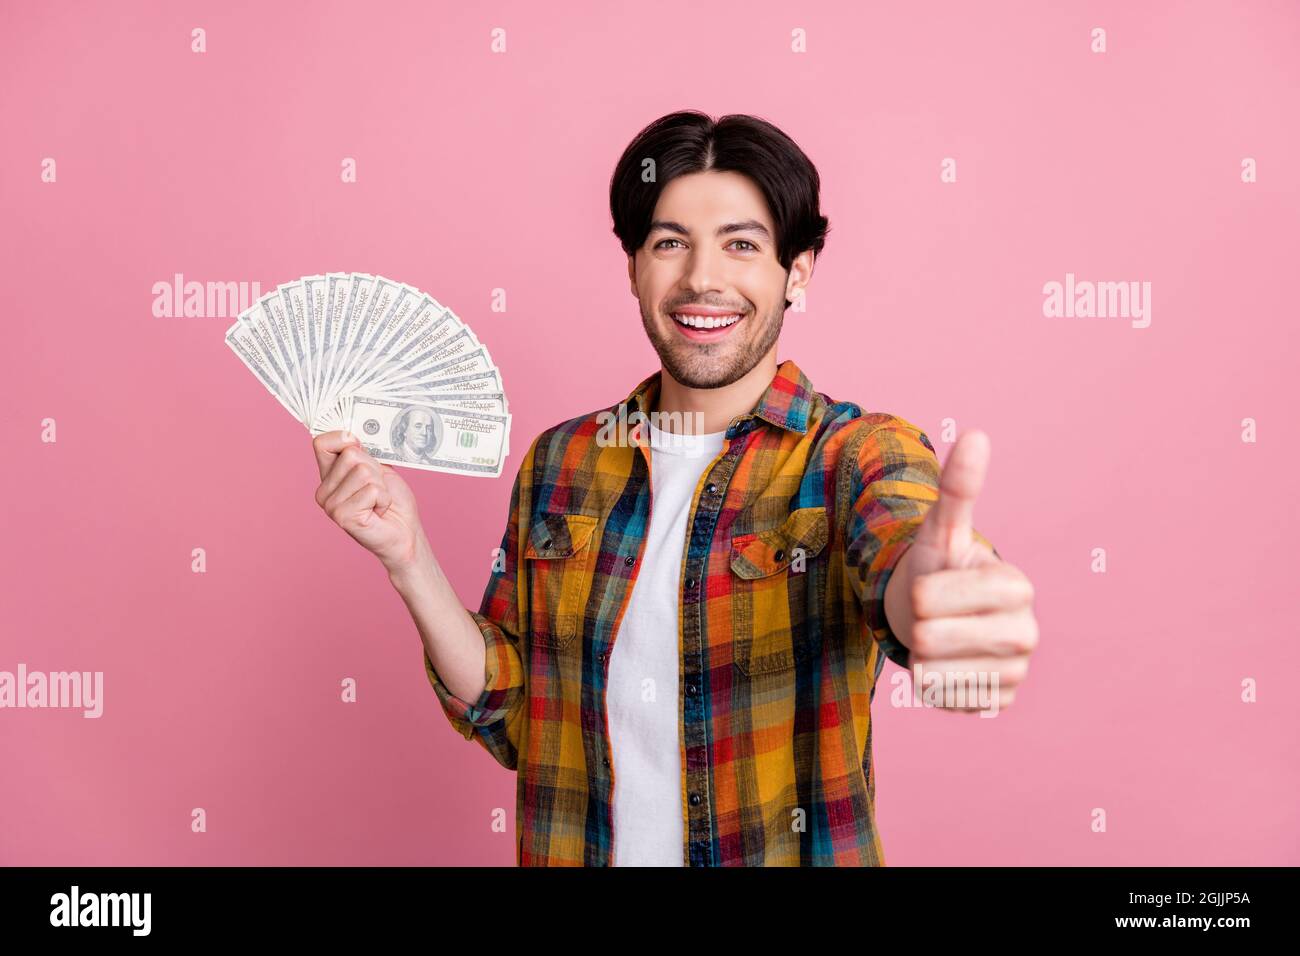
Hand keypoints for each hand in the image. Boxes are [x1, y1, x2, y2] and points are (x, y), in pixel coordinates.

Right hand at [312, 430, 427, 572]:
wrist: (404, 533)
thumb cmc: (392, 502)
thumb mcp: (377, 469)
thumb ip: (361, 453)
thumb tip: (349, 433)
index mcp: (328, 477)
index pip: (321, 443)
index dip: (343, 438)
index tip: (359, 446)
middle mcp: (324, 491)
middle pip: (351, 454)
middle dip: (374, 469)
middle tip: (377, 488)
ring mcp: (330, 505)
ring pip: (363, 471)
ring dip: (380, 485)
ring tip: (378, 501)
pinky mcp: (342, 516)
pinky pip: (371, 490)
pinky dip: (383, 498)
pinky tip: (379, 511)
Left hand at [898, 430, 1037, 712]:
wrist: (938, 618)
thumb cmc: (938, 568)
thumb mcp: (940, 529)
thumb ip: (957, 488)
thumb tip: (975, 434)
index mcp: (1016, 586)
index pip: (932, 599)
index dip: (918, 592)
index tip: (932, 585)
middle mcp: (1026, 633)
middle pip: (930, 639)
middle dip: (916, 624)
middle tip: (932, 615)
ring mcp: (1015, 673)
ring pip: (931, 673)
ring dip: (919, 655)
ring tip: (938, 638)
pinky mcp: (996, 704)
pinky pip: (938, 699)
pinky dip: (928, 684)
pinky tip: (945, 664)